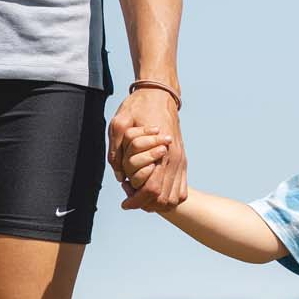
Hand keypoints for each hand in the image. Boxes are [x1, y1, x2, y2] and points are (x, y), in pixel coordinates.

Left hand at [108, 88, 186, 210]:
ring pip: (174, 197)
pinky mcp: (182, 160)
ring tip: (141, 196)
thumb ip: (115, 150)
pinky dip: (168, 197)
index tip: (125, 203)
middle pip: (164, 198)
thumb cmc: (138, 107)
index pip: (152, 189)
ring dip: (157, 203)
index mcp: (161, 151)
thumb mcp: (119, 123)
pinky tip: (154, 191)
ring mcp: (181, 160)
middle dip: (146, 205)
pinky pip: (181, 189)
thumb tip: (119, 176)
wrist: (160, 93)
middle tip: (131, 198)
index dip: (137, 201)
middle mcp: (175, 159)